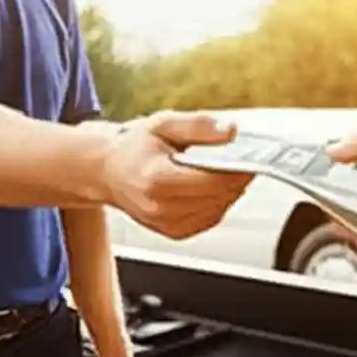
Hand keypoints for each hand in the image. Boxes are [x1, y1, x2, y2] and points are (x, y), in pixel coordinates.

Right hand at [99, 110, 253, 239]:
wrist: (107, 171)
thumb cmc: (134, 146)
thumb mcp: (163, 123)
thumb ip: (198, 125)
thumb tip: (230, 132)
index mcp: (157, 179)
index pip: (212, 180)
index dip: (237, 169)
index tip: (249, 154)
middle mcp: (160, 207)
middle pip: (218, 197)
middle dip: (235, 178)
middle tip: (240, 159)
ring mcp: (166, 224)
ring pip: (218, 210)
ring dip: (228, 192)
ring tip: (223, 171)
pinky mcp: (173, 232)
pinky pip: (209, 220)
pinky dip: (217, 204)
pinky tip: (211, 187)